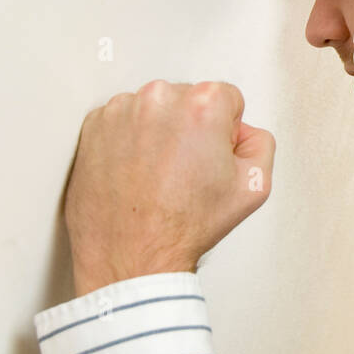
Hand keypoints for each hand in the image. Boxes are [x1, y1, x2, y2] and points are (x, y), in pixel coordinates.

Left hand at [62, 79, 274, 296]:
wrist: (131, 256)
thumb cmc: (184, 226)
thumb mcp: (254, 187)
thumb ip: (259, 143)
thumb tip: (243, 131)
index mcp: (203, 105)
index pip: (227, 97)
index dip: (225, 131)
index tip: (210, 157)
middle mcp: (159, 98)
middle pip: (188, 99)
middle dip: (191, 128)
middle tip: (185, 171)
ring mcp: (122, 110)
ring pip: (155, 109)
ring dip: (159, 132)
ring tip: (158, 175)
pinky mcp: (94, 126)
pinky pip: (123, 121)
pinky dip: (129, 140)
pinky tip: (137, 172)